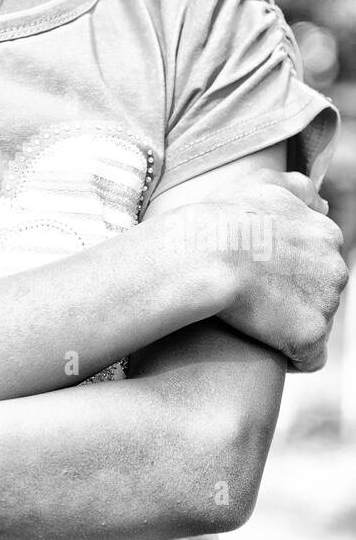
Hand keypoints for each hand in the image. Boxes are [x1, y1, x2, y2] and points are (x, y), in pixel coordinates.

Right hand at [176, 171, 347, 371]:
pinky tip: (262, 345)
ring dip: (289, 323)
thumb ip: (299, 187)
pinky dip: (290, 355)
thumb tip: (322, 202)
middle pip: (321, 290)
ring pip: (314, 321)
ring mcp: (326, 304)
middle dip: (294, 294)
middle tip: (254, 294)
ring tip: (252, 318)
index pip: (319, 258)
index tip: (261, 270)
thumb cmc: (224, 216)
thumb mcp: (261, 182)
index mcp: (326, 233)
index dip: (289, 267)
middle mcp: (335, 268)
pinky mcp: (309, 337)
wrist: (205, 254)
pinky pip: (308, 357)